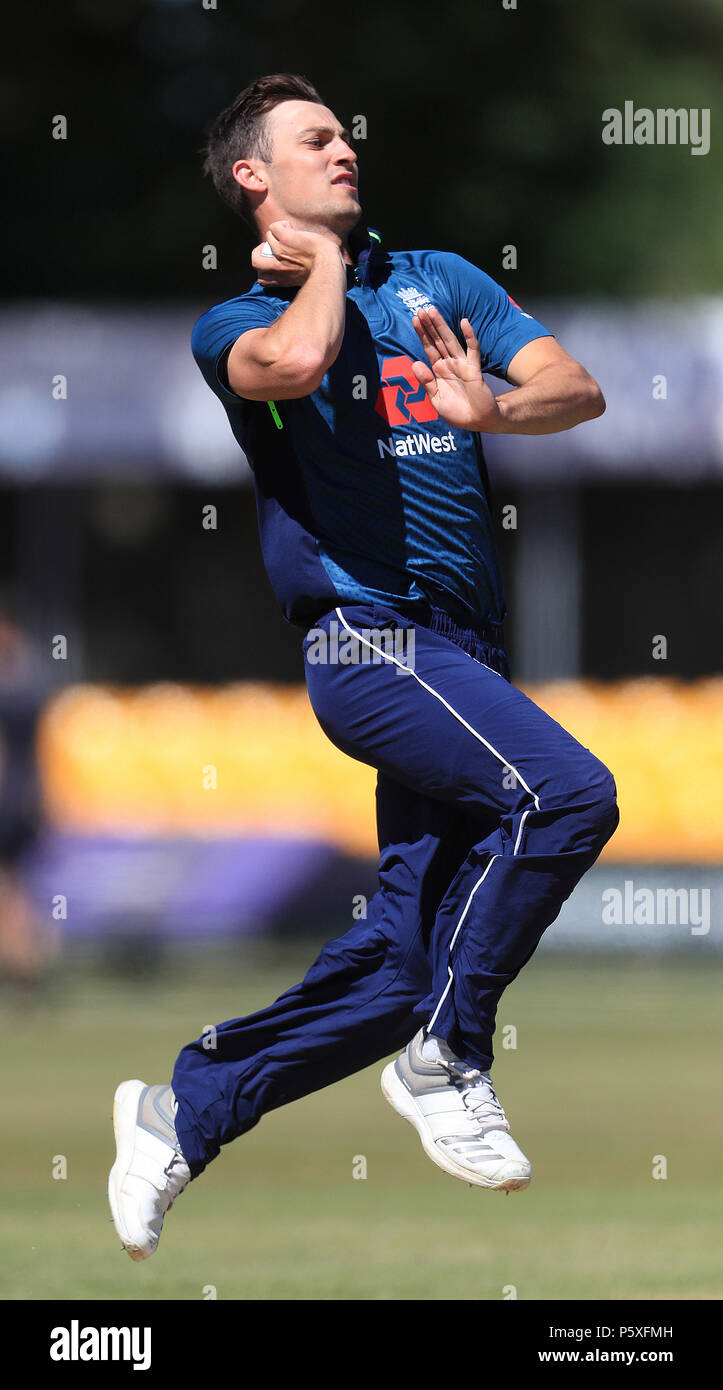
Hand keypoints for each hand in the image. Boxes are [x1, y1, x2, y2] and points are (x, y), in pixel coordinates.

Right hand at [251, 221, 342, 288]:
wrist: (328, 263)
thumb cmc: (321, 272)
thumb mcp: (300, 280)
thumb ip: (290, 277)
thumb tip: (289, 269)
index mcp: (280, 280)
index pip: (262, 279)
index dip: (264, 269)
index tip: (274, 263)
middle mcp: (277, 267)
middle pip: (255, 261)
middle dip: (259, 252)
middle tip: (271, 247)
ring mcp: (280, 251)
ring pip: (268, 238)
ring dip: (276, 234)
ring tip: (289, 235)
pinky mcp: (286, 239)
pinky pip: (274, 227)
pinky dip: (281, 225)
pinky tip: (291, 228)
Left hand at [411, 307, 502, 432]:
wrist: (477, 421)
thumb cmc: (457, 412)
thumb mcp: (436, 399)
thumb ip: (426, 381)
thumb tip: (414, 363)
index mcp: (439, 370)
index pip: (429, 348)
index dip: (422, 334)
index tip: (415, 319)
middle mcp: (449, 364)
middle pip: (437, 341)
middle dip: (429, 326)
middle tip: (421, 309)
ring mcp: (462, 364)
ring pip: (450, 341)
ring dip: (442, 326)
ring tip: (432, 311)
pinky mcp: (474, 368)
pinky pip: (472, 350)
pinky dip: (469, 336)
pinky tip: (464, 322)